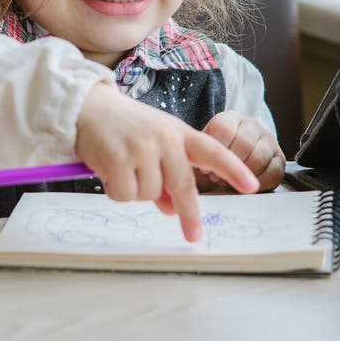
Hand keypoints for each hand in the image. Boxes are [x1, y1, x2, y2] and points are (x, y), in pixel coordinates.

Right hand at [76, 84, 258, 242]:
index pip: (211, 150)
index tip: (252, 186)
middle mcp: (163, 138)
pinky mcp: (117, 159)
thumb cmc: (122, 126)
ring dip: (135, 191)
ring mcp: (141, 148)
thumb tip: (170, 208)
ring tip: (121, 167)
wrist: (87, 105)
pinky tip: (107, 170)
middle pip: (184, 185)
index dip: (233, 168)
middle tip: (194, 236)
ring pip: (149, 195)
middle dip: (189, 215)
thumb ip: (165, 172)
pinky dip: (115, 190)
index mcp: (177, 131)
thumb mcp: (151, 144)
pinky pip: (124, 195)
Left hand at [197, 110, 285, 191]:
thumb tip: (198, 172)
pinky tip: (248, 187)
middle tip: (219, 179)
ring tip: (232, 183)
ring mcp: (268, 139)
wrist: (232, 161)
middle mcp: (251, 125)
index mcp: (228, 119)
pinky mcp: (279, 157)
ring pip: (260, 157)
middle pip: (243, 143)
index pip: (223, 129)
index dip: (215, 152)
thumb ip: (198, 157)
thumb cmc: (213, 159)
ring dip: (244, 175)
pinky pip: (274, 171)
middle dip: (230, 166)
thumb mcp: (202, 152)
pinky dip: (260, 183)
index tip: (206, 169)